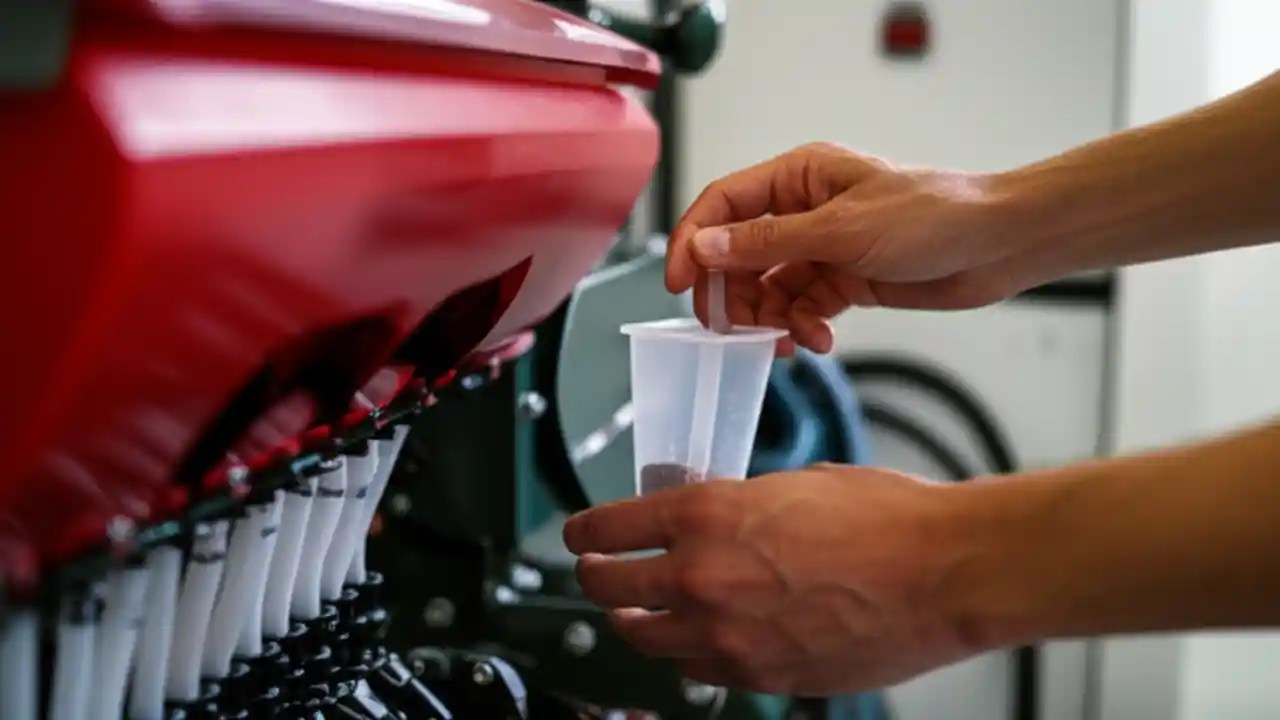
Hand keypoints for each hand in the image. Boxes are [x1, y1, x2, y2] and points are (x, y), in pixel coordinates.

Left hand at [562, 465, 988, 694]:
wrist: (944, 572)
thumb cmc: (884, 518)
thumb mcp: (793, 486)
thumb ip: (736, 507)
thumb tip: (713, 521)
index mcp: (707, 515)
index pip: (610, 527)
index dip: (585, 533)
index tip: (580, 536)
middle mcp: (703, 578)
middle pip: (611, 591)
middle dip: (597, 580)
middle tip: (598, 574)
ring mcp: (728, 636)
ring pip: (647, 639)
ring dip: (638, 622)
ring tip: (641, 612)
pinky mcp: (760, 676)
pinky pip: (699, 671)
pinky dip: (691, 655)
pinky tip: (702, 641)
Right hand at [667, 143, 1032, 353]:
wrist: (995, 246)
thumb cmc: (932, 216)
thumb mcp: (840, 230)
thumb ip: (767, 242)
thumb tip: (704, 245)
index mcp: (798, 178)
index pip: (723, 205)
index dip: (692, 242)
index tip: (679, 284)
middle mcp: (805, 210)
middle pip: (738, 254)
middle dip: (732, 294)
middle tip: (730, 330)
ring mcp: (824, 247)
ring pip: (769, 287)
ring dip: (771, 318)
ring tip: (788, 340)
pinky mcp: (845, 280)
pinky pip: (802, 307)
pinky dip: (803, 327)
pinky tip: (819, 340)